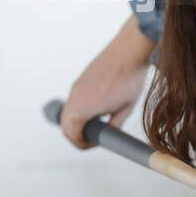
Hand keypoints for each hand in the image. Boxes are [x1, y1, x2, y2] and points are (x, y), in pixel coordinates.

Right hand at [60, 17, 153, 148]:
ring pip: (68, 113)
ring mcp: (75, 88)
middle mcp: (73, 99)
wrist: (129, 52)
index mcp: (81, 110)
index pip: (73, 135)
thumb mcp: (125, 109)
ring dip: (77, 122)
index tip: (94, 144)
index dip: (83, 144)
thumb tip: (109, 135)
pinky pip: (74, 100)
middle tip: (94, 139)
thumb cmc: (129, 80)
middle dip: (77, 136)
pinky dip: (79, 110)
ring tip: (96, 124)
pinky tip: (96, 109)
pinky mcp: (80, 81)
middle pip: (66, 126)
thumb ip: (114, 125)